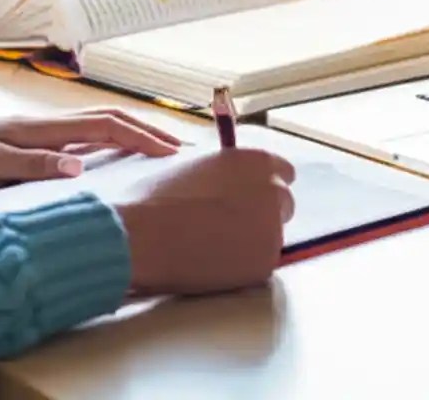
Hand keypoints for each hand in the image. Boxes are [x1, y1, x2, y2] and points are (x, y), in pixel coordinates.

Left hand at [0, 106, 181, 188]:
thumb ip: (34, 165)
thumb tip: (79, 169)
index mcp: (47, 128)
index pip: (107, 127)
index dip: (142, 139)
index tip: (171, 155)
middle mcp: (53, 124)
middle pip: (114, 118)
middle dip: (150, 131)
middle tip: (182, 149)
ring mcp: (48, 129)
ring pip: (104, 123)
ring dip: (136, 131)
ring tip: (162, 148)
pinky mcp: (41, 138)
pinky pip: (89, 135)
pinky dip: (116, 139)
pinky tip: (122, 153)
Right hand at [117, 149, 295, 295]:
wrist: (144, 236)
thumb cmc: (158, 200)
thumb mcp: (199, 168)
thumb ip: (227, 173)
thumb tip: (233, 183)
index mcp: (256, 161)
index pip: (283, 172)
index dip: (264, 186)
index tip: (254, 198)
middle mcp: (273, 190)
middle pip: (283, 204)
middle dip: (264, 215)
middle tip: (231, 227)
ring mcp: (273, 228)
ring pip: (271, 237)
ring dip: (252, 241)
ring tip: (213, 246)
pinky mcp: (265, 262)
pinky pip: (259, 264)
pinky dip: (243, 267)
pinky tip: (213, 263)